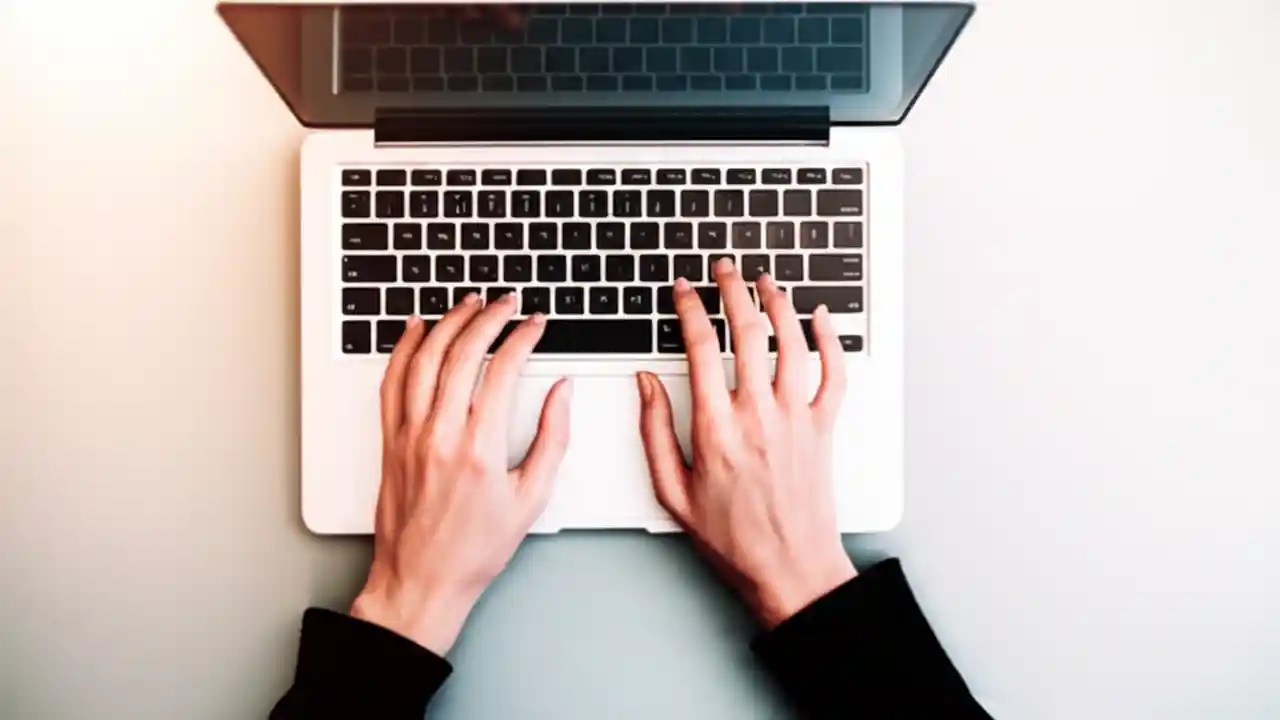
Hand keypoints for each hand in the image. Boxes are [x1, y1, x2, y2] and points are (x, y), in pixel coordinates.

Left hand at [350, 294, 571, 653]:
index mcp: (480, 448)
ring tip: (468, 303)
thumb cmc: (474, 549)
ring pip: (425, 359)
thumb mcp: (531, 499)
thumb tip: (562, 393)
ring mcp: (410, 435)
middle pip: (463, 353)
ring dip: (448, 322)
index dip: (524, 337)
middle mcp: (441, 434)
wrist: (421, 580)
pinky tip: (416, 329)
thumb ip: (552, 439)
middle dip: (489, 317)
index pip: (503, 370)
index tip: (536, 323)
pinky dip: (404, 349)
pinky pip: (393, 382)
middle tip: (506, 302)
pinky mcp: (391, 441)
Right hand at [637, 261, 855, 628]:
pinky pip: (833, 374)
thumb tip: (645, 384)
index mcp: (715, 428)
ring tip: (766, 281)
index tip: (683, 290)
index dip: (689, 309)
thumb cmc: (732, 539)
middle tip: (724, 269)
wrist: (790, 570)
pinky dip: (830, 341)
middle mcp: (758, 415)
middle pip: (747, 332)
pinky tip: (820, 319)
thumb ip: (654, 432)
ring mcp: (795, 419)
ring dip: (778, 303)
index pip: (699, 348)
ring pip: (791, 343)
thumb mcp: (672, 492)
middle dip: (733, 290)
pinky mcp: (824, 429)